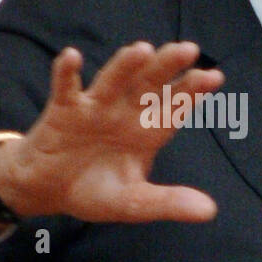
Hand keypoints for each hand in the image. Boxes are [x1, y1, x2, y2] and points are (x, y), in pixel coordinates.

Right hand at [0, 41, 224, 234]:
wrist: (47, 191)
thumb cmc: (94, 190)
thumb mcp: (133, 203)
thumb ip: (168, 203)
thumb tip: (210, 211)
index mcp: (146, 132)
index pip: (173, 108)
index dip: (193, 92)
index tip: (214, 77)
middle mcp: (124, 112)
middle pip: (149, 85)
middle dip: (167, 67)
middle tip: (188, 49)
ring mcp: (94, 108)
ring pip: (112, 80)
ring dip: (125, 65)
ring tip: (142, 50)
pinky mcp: (63, 110)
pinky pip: (65, 87)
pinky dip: (67, 72)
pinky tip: (73, 56)